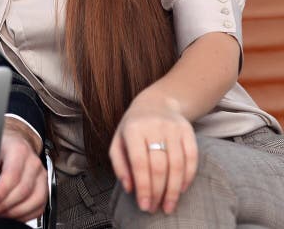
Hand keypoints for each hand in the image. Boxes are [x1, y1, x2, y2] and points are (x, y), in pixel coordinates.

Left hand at [0, 120, 46, 221]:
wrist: (15, 141)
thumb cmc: (1, 146)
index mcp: (19, 150)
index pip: (12, 175)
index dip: (0, 193)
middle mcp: (33, 162)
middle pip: (23, 191)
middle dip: (2, 206)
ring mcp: (41, 175)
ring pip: (34, 201)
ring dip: (13, 213)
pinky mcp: (44, 187)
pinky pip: (39, 207)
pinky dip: (24, 215)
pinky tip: (9, 215)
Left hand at [109, 90, 197, 214]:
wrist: (156, 103)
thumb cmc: (133, 128)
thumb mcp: (118, 141)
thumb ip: (120, 165)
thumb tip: (129, 189)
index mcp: (133, 130)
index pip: (140, 163)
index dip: (143, 187)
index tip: (144, 206)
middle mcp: (154, 127)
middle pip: (159, 166)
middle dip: (158, 192)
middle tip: (156, 208)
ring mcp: (173, 128)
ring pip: (177, 165)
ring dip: (174, 190)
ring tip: (169, 205)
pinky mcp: (188, 131)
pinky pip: (192, 158)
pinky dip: (188, 178)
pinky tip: (181, 190)